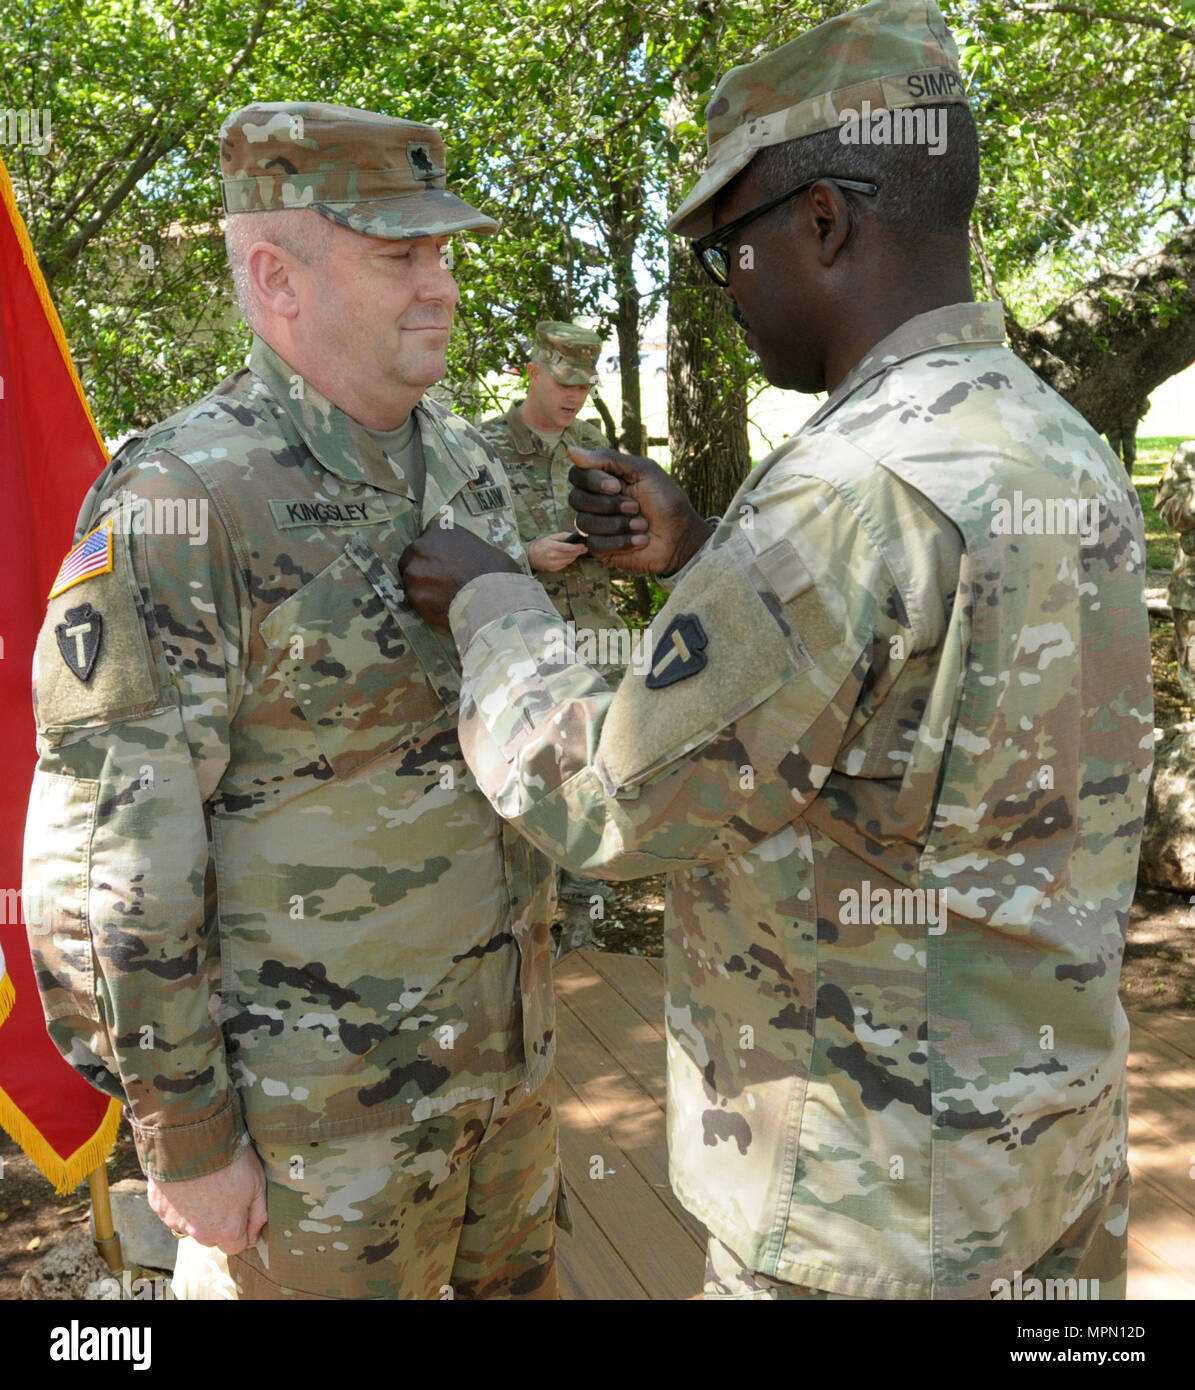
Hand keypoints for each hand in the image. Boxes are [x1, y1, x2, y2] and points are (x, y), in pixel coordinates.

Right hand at [147, 1147, 266, 1255]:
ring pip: (191, 1224)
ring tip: (204, 1182)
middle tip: (224, 1192)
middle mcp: (199, 1232)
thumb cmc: (230, 1160)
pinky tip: (186, 1179)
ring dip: (198, 1211)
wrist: (193, 1138)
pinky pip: (172, 1210)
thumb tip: (254, 1235)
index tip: (244, 1209)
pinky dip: (179, 1200)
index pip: (236, 1246)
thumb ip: (258, 1215)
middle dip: (219, 1222)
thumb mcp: (258, 1183)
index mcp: (226, 1230)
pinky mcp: (159, 1207)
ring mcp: (176, 1221)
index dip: (243, 1229)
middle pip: (212, 1237)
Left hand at [400, 524, 519, 626]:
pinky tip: (445, 607)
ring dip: (423, 587)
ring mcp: (414, 572)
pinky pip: (417, 601)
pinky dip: (427, 605)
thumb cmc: (496, 570)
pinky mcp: (414, 597)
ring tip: (445, 596)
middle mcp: (420, 547)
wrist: (496, 599)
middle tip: (442, 580)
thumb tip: (455, 556)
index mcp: (437, 529)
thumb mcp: (478, 544)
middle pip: (412, 557)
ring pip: (411, 580)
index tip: (446, 561)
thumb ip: (458, 546)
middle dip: (424, 567)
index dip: (437, 551)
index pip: (428, 537)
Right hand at [528, 532, 588, 573]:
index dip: (578, 547)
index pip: (569, 547)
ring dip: (575, 556)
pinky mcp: (554, 569)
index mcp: (552, 546)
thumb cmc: (541, 545)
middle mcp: (553, 556)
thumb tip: (573, 535)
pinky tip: (569, 556)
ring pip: (570, 560)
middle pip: (571, 554)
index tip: (583, 545)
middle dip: (579, 551)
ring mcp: (554, 563)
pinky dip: (569, 560)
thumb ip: (562, 536)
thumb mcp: (550, 537)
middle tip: (584, 548)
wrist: (531, 556)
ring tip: (578, 551)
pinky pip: (566, 564)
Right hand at [567, 446, 711, 575]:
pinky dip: (621, 541)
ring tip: (642, 525)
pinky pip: (595, 544)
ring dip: (618, 524)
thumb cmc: (666, 501)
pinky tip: (640, 540)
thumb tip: (570, 450)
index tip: (617, 486)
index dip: (593, 481)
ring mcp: (597, 526)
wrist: (680, 536)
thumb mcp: (642, 471)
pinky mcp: (601, 549)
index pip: (577, 475)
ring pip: (584, 522)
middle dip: (608, 504)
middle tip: (635, 507)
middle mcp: (596, 502)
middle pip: (576, 499)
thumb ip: (608, 458)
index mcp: (604, 480)